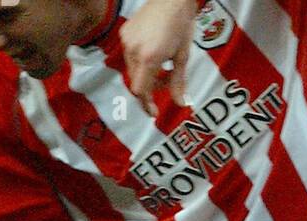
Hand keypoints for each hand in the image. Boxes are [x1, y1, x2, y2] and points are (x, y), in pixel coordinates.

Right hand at [121, 0, 198, 114]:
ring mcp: (126, 42)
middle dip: (150, 86)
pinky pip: (129, 54)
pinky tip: (152, 48)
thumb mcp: (183, 54)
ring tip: (160, 62)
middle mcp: (134, 52)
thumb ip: (178, 81)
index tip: (153, 112)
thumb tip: (181, 104)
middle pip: (136, 81)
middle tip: (165, 80)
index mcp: (150, 57)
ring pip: (132, 69)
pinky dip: (139, 58)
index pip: (141, 90)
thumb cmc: (182, 22)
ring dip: (144, 72)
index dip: (146, 104)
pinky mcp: (124, 34)